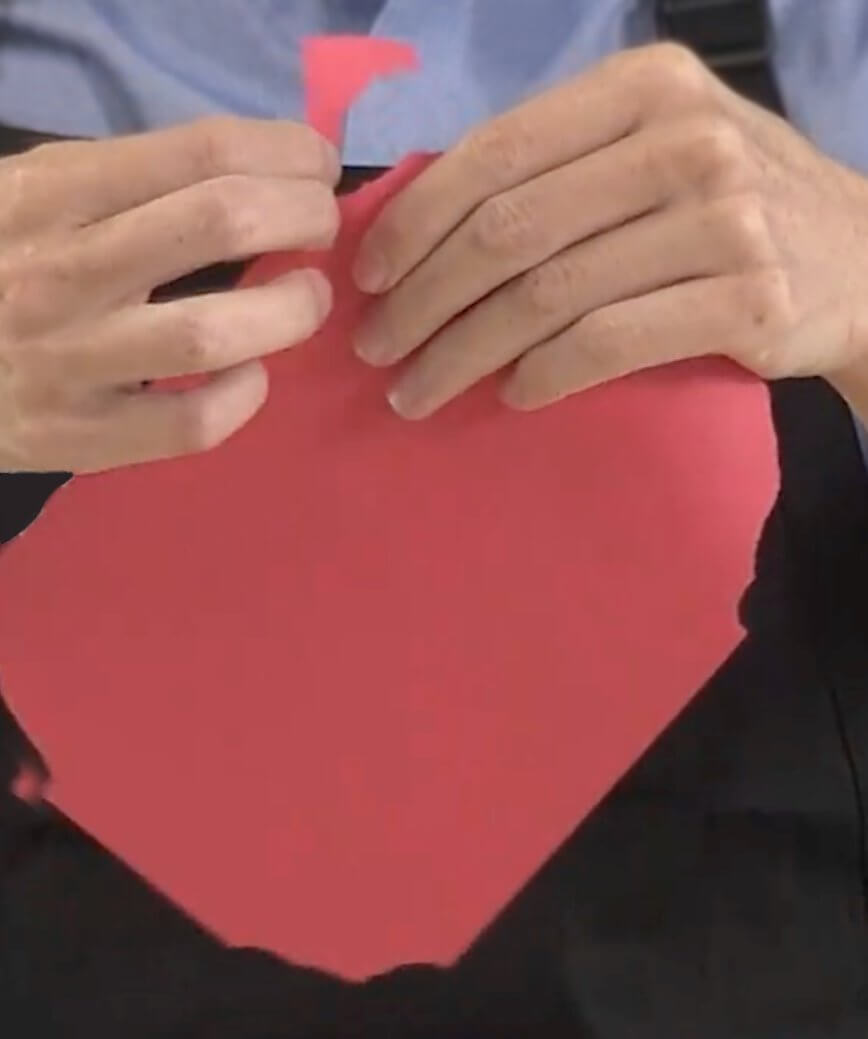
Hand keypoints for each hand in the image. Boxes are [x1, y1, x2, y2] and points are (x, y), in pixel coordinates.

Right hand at [0, 116, 339, 472]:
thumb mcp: (35, 195)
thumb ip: (127, 183)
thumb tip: (257, 172)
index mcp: (51, 194)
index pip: (198, 152)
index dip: (285, 152)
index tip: (319, 165)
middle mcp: (61, 273)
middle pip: (220, 224)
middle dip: (303, 214)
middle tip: (322, 224)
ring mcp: (70, 361)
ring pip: (211, 335)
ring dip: (289, 310)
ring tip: (309, 297)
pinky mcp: (80, 437)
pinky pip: (188, 424)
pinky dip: (241, 399)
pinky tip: (252, 375)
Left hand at [352, 43, 867, 422]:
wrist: (860, 262)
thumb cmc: (729, 210)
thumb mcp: (651, 154)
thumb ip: (559, 168)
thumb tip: (422, 223)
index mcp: (643, 89)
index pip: (495, 154)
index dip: (416, 221)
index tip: (368, 278)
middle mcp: (685, 140)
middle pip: (509, 231)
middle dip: (422, 300)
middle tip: (377, 351)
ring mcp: (723, 219)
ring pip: (547, 295)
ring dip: (462, 354)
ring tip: (416, 393)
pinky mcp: (747, 299)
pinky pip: (608, 343)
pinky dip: (543, 376)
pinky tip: (510, 396)